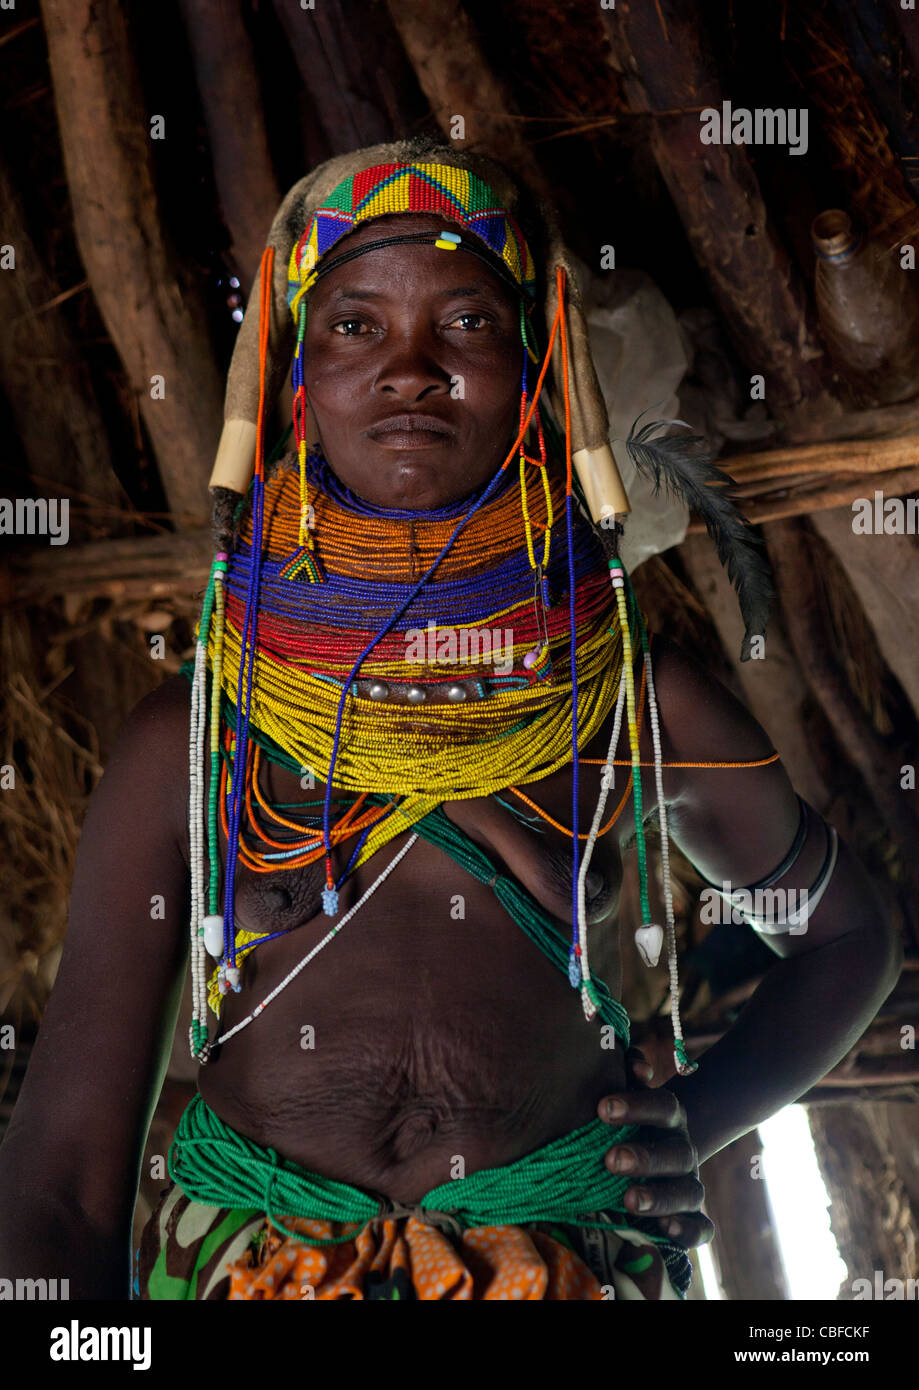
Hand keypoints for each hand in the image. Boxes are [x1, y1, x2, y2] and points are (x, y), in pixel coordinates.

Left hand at [598, 1047, 713, 1249]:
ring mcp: (689, 1183)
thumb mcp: (620, 1095)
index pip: (663, 1106)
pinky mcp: (689, 1216)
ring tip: (628, 1200)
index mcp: (669, 1116)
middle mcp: (682, 1149)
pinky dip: (688, 1230)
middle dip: (645, 1158)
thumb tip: (638, 1068)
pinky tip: (665, 1230)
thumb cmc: (622, 1122)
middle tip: (611, 1160)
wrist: (644, 1155)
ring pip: (689, 1191)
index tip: (602, 1109)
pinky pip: (701, 1227)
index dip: (637, 1106)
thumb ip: (625, 1072)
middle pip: (676, 1153)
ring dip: (660, 1196)